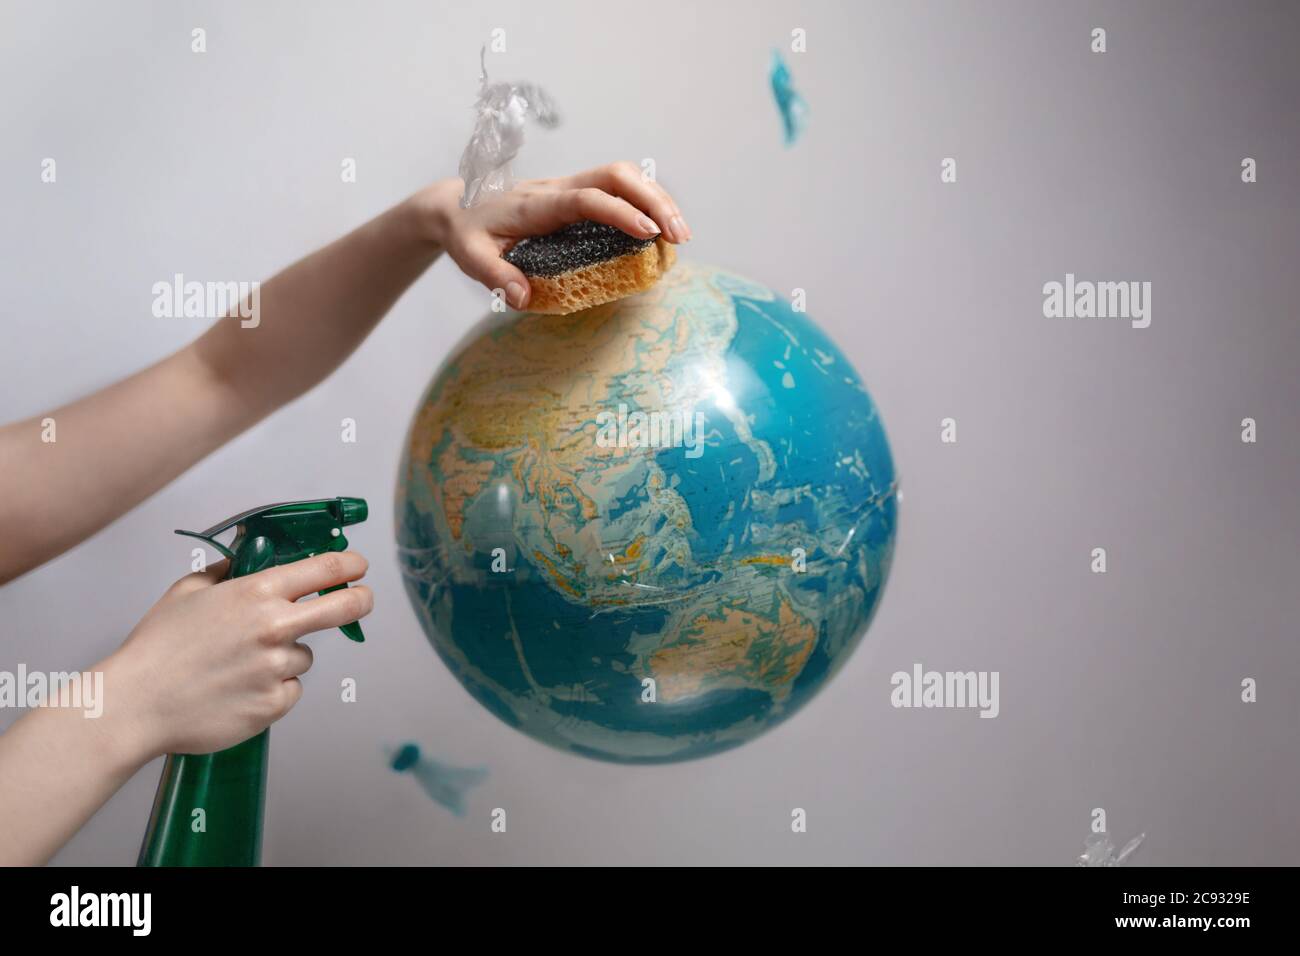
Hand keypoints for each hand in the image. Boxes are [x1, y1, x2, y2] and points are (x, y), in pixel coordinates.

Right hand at [103, 552, 372, 758]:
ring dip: (284, 658)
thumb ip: (227, 572)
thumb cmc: (156, 648)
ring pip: (304, 656)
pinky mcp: (274, 704)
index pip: (323, 569)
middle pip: (343, 607)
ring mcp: (277, 668)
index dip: (349, 564)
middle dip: (359, 599)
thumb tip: (248, 560)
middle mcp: (274, 627)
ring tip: (238, 666)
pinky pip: (289, 690)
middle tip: (363, 598)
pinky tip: (238, 690)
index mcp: (256, 593)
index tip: (358, 565)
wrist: (135, 704)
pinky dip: (272, 690)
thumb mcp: (188, 591)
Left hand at [413, 161, 690, 309]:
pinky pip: (618, 188)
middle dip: (654, 200)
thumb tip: (522, 297)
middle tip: (679, 237)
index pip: (586, 199)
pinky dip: (646, 202)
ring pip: (622, 175)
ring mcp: (569, 187)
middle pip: (616, 175)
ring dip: (656, 199)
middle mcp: (558, 188)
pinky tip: (661, 230)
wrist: (455, 206)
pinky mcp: (576, 194)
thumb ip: (496, 277)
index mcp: (537, 204)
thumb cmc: (467, 234)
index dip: (620, 213)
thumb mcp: (471, 258)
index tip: (649, 235)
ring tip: (679, 235)